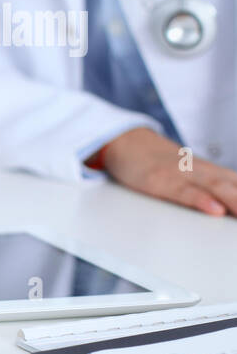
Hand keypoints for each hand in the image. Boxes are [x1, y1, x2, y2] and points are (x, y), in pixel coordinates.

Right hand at [98, 127, 236, 216]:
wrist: (126, 142)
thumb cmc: (161, 163)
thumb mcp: (193, 176)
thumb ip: (218, 191)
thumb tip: (232, 211)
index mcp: (214, 174)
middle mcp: (204, 172)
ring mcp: (182, 175)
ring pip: (217, 189)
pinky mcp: (160, 181)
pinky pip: (183, 192)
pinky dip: (200, 201)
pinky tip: (215, 210)